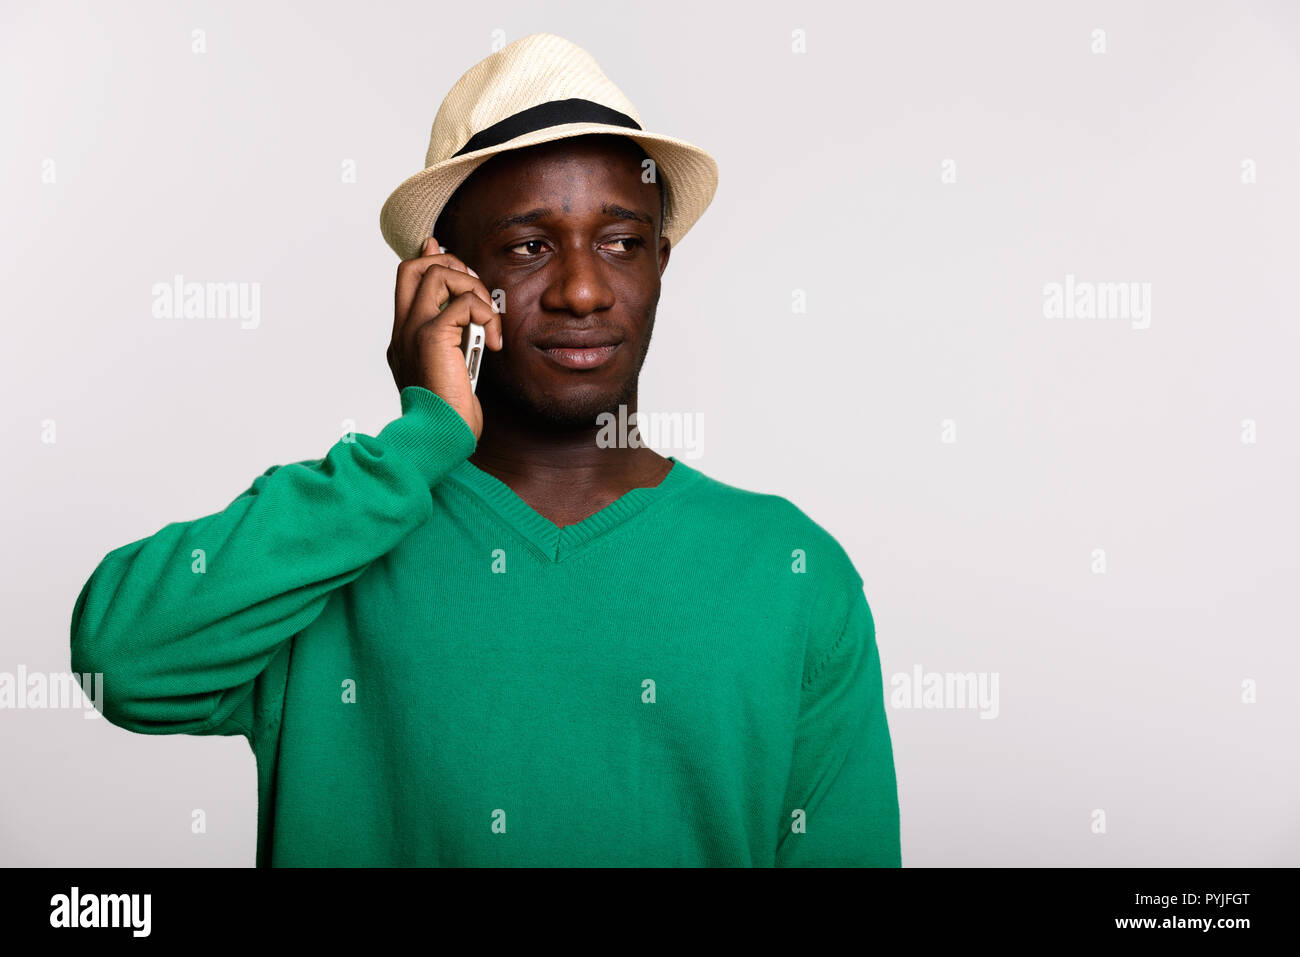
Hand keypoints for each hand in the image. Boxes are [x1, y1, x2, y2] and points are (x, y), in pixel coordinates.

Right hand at [388, 236, 502, 439]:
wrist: (439, 437)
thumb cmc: (448, 414)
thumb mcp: (450, 369)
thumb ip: (454, 341)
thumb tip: (466, 315)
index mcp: (403, 336)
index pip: (406, 280)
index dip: (428, 259)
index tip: (448, 257)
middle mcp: (403, 329)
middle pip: (414, 266)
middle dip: (450, 266)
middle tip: (475, 292)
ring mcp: (413, 330)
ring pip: (438, 274)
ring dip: (473, 289)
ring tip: (487, 320)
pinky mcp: (432, 337)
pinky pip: (463, 303)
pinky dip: (485, 314)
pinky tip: (492, 342)